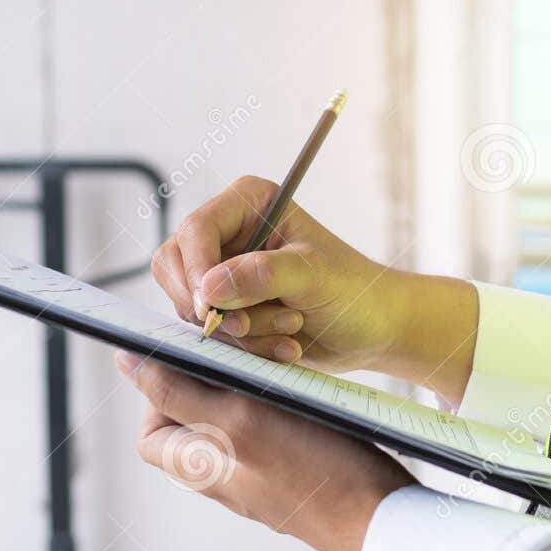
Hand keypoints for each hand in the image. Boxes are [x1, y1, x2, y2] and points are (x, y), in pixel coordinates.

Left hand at [117, 351, 412, 550]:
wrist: (381, 516)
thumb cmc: (314, 473)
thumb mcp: (237, 420)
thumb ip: (178, 393)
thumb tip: (126, 365)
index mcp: (200, 467)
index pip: (152, 427)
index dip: (161, 390)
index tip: (194, 361)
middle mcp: (225, 476)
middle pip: (193, 420)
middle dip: (212, 382)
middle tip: (243, 362)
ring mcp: (260, 478)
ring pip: (236, 421)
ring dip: (251, 389)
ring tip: (279, 374)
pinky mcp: (294, 472)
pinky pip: (272, 430)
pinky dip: (281, 404)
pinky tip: (307, 396)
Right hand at [152, 175, 479, 402]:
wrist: (373, 328)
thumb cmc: (354, 291)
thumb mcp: (314, 277)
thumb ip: (262, 276)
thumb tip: (209, 288)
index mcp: (249, 203)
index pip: (195, 231)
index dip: (196, 271)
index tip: (210, 310)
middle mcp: (229, 233)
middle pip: (176, 267)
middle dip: (214, 307)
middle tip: (250, 326)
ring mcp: (224, 273)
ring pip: (190, 306)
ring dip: (238, 332)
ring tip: (289, 330)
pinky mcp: (227, 308)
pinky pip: (209, 333)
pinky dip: (243, 348)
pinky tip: (283, 346)